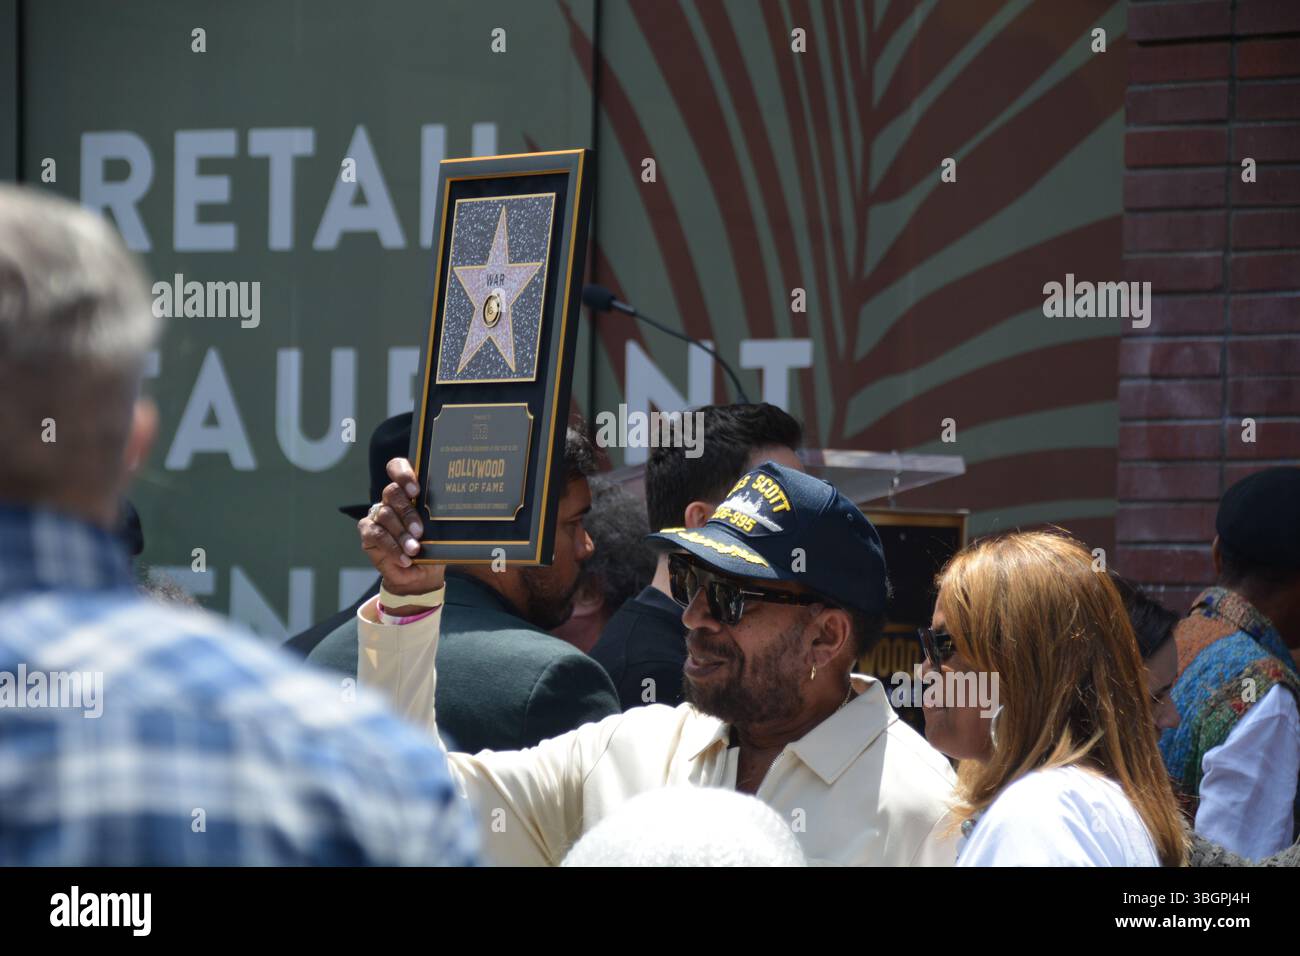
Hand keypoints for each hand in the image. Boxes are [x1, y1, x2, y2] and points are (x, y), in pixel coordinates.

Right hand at [358, 458, 445, 604]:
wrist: (421, 574)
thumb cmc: (433, 547)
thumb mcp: (440, 532)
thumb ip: (439, 517)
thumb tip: (451, 512)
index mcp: (409, 491)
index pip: (398, 467)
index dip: (403, 473)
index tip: (416, 490)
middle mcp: (391, 499)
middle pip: (392, 492)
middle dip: (407, 512)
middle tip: (420, 531)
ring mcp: (377, 514)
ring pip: (385, 515)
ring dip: (401, 534)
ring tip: (415, 550)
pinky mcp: (368, 532)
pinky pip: (377, 534)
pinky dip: (392, 548)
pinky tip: (405, 558)